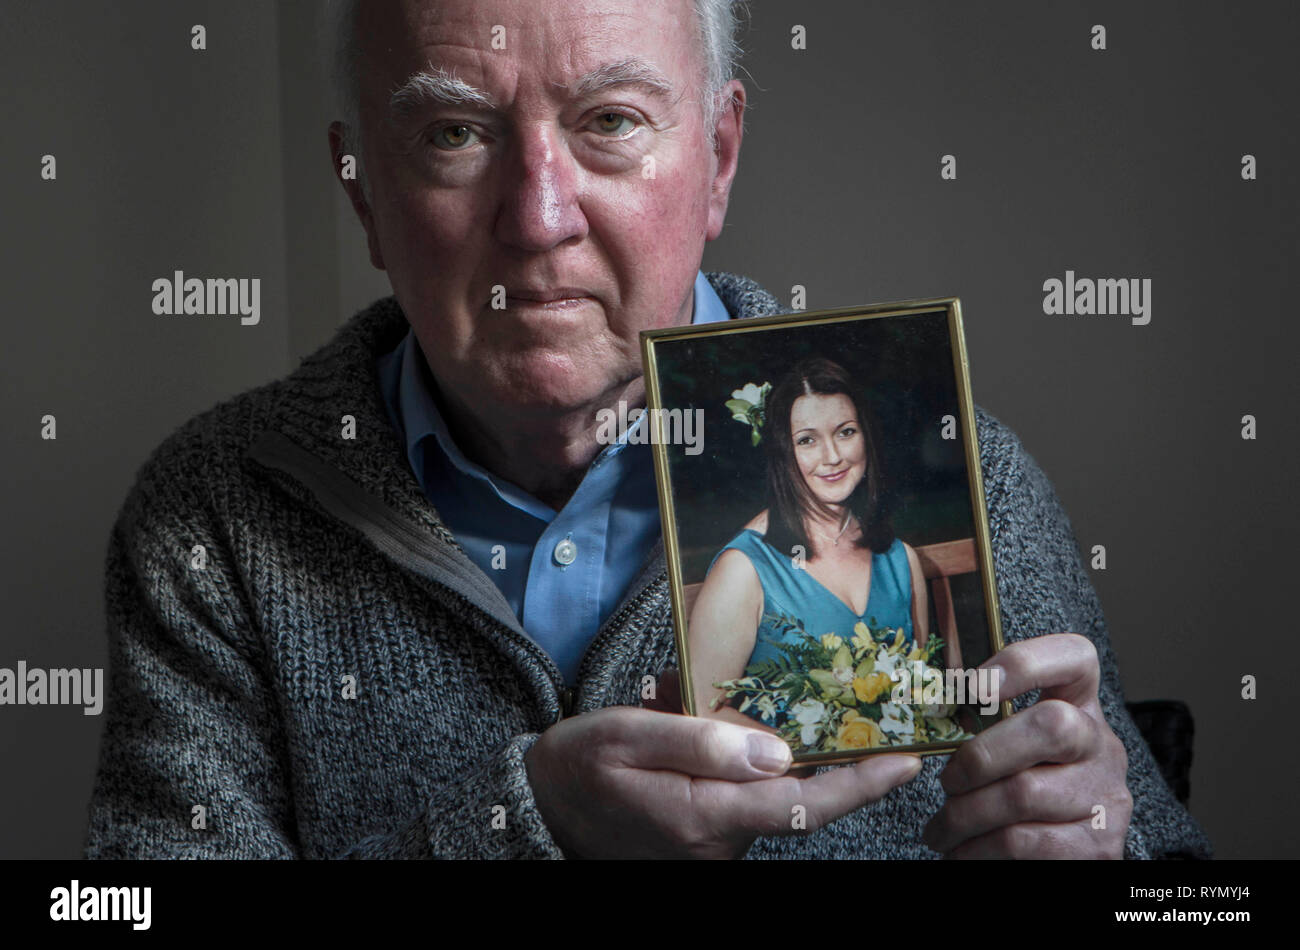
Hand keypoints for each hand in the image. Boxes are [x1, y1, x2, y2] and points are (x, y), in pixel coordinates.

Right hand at [525, 678, 922, 858]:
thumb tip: (777, 750)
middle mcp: (717, 842)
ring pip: (775, 801)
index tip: (906, 761)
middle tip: (879, 723)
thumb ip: (701, 741)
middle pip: (800, 804)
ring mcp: (713, 847)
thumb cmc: (580, 764)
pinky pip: (750, 803)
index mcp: (702, 814)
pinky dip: (762, 770)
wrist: (541, 811)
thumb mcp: (628, 734)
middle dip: (840, 765)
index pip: (800, 804)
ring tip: (789, 710)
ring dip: (794, 761)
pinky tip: (744, 733)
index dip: (858, 784)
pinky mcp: (707, 840)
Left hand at [922, 633, 1131, 857]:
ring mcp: (1106, 796)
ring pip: (1024, 792)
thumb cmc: (1018, 791)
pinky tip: (961, 851)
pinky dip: (979, 848)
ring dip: (965, 814)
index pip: (1076, 657)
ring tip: (941, 828)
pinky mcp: (1099, 846)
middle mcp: (1101, 745)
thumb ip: (986, 725)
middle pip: (1052, 725)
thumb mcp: (1011, 749)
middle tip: (946, 781)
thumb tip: (925, 712)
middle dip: (982, 754)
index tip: (971, 683)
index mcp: (1078, 706)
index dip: (1026, 661)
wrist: (1059, 858)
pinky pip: (1025, 841)